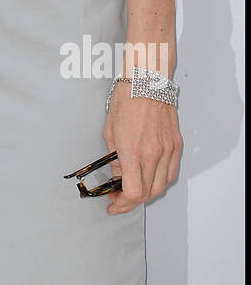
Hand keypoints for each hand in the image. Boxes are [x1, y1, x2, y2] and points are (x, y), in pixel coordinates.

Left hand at [103, 88, 181, 214]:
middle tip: (119, 198)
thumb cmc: (126, 100)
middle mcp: (153, 154)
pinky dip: (160, 181)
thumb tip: (115, 177)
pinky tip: (150, 178)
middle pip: (147, 193)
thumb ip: (113, 159)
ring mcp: (167, 151)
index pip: (133, 192)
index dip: (122, 203)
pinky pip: (170, 172)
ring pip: (161, 186)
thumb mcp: (109, 131)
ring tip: (134, 190)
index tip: (113, 202)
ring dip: (147, 194)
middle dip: (131, 202)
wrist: (147, 81)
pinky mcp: (175, 145)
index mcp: (132, 152)